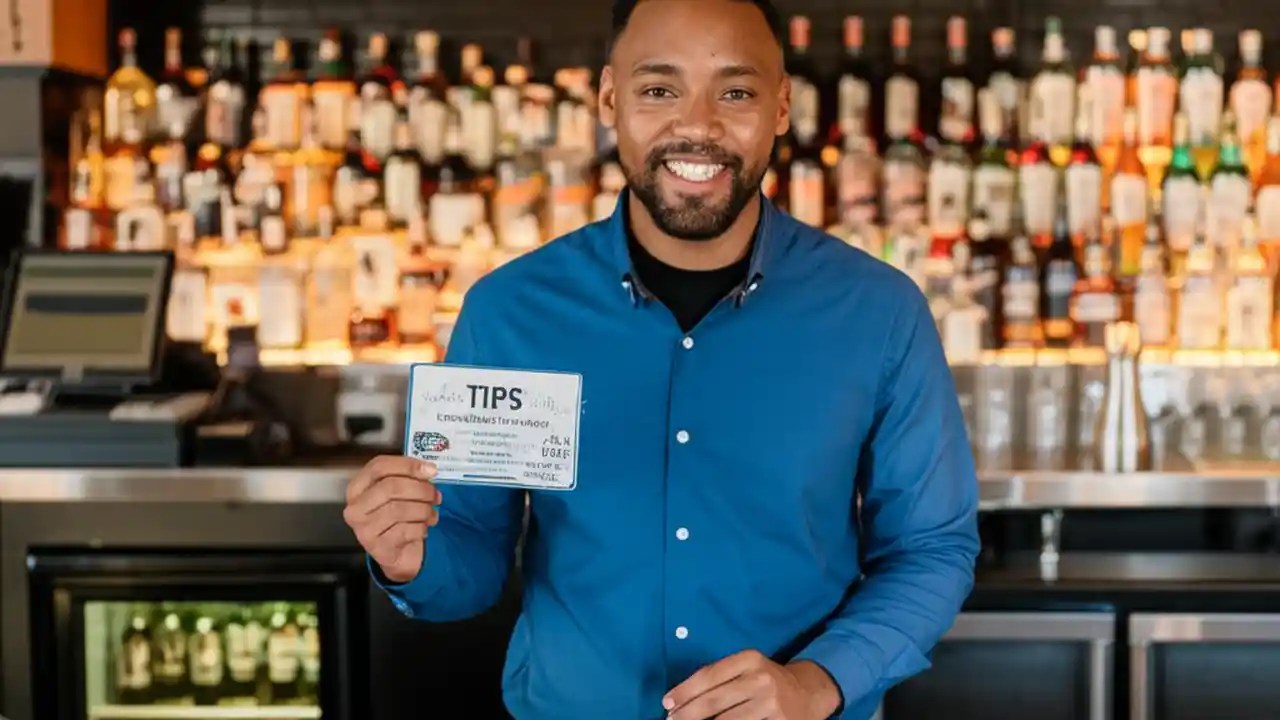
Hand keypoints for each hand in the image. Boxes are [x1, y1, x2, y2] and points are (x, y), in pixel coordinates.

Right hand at [344, 455, 441, 583]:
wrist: (400, 553)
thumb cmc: (400, 519)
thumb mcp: (400, 494)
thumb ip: (409, 477)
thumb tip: (428, 469)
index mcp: (357, 488)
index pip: (378, 466)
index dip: (408, 465)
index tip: (430, 470)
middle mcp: (355, 508)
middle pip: (390, 487)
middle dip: (420, 489)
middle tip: (435, 495)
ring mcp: (363, 529)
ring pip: (399, 509)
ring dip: (424, 510)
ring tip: (431, 513)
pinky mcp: (377, 547)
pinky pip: (405, 531)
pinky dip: (421, 528)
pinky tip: (423, 528)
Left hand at [663, 651, 839, 719]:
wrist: (809, 692)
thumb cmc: (767, 680)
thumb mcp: (748, 667)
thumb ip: (720, 678)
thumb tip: (682, 700)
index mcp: (749, 659)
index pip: (709, 676)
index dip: (685, 691)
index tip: (667, 703)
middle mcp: (760, 679)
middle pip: (714, 702)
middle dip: (687, 714)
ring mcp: (771, 704)